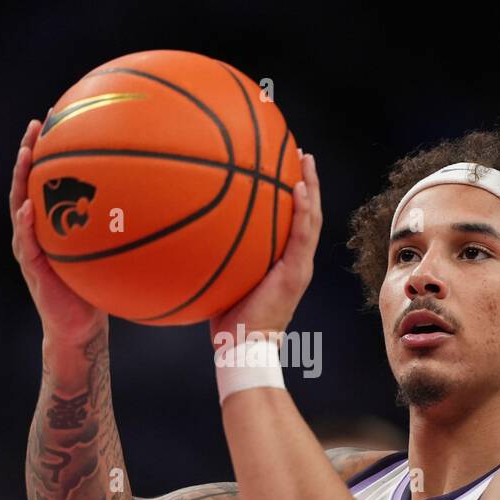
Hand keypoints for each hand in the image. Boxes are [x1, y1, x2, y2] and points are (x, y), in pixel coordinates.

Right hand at [10, 118, 106, 344]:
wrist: (80, 325)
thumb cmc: (98, 286)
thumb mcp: (112, 251)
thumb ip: (123, 227)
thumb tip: (162, 202)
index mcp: (53, 220)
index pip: (48, 177)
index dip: (50, 148)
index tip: (58, 115)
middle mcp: (37, 227)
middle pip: (28, 181)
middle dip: (30, 151)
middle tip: (37, 123)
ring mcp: (30, 245)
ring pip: (19, 204)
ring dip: (21, 179)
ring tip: (25, 155)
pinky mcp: (32, 266)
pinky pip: (26, 240)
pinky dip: (25, 223)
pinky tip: (28, 207)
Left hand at [209, 150, 321, 343]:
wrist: (242, 346)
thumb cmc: (227, 319)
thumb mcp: (223, 280)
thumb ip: (217, 257)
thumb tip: (188, 235)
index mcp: (284, 262)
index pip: (294, 222)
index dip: (294, 195)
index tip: (286, 167)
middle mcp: (296, 261)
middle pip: (308, 214)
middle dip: (306, 181)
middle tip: (301, 153)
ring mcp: (300, 267)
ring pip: (312, 219)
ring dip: (310, 187)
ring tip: (305, 160)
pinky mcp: (297, 273)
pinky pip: (303, 235)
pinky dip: (303, 210)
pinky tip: (298, 187)